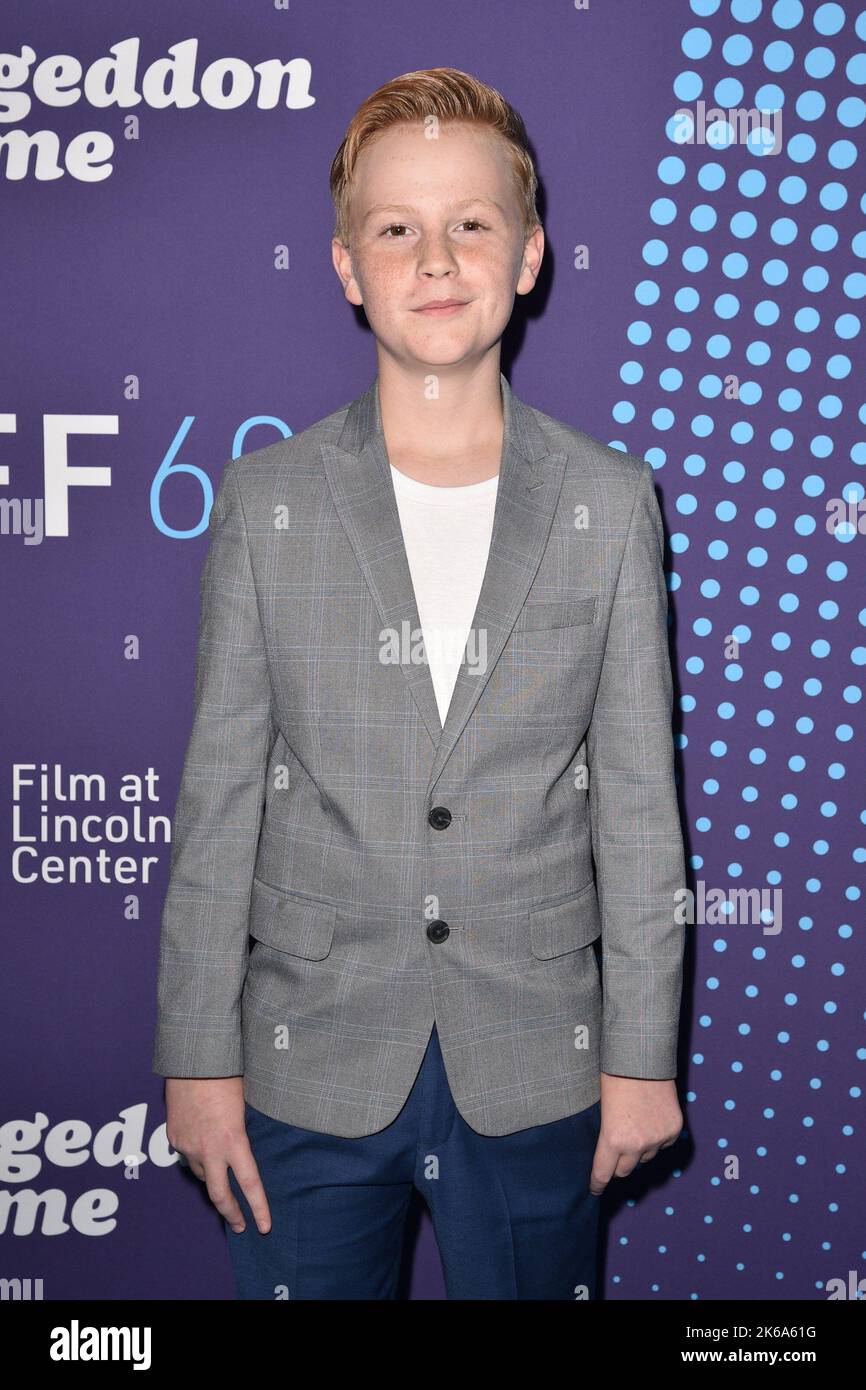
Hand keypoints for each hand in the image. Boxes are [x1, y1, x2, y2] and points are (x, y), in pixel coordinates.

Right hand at [165, 1076, 271, 1234]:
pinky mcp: (173, 1137)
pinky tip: (202, 1140)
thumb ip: (241, 1132)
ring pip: (200, 1173)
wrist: (192, 1060)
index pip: (249, 1184)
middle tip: (240, 1226)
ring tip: (221, 1170)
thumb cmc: (225, 1075)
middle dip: (231, 1213)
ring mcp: (188, 1145)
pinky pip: (186, 1154)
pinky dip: (196, 1154)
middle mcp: (208, 1149)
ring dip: (211, 1176)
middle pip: (219, 1194)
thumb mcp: (244, 1106)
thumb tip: (242, 1147)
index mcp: (232, 1140)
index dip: (258, 1208)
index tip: (264, 1227)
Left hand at [590, 1074, 681, 1195]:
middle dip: (618, 1163)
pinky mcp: (674, 1130)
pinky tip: (651, 1119)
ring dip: (639, 1149)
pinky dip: (657, 1137)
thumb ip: (606, 1132)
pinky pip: (664, 1144)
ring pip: (646, 1158)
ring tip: (634, 1126)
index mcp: (613, 1139)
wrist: (643, 1057)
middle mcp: (637, 1144)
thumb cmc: (614, 1075)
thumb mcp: (601, 1107)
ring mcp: (658, 1138)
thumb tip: (607, 1151)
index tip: (595, 1189)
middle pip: (625, 1170)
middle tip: (615, 1151)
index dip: (597, 1183)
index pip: (603, 1173)